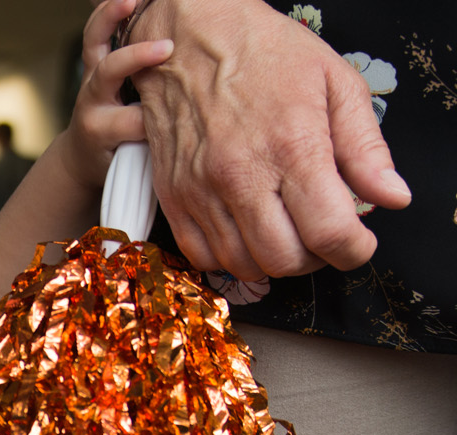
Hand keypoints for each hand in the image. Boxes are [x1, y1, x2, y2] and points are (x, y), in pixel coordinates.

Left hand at [60, 0, 173, 190]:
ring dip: (111, 18)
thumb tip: (188, 128)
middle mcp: (91, 102)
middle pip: (109, 73)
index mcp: (100, 130)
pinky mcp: (91, 64)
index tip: (182, 118)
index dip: (159, 117)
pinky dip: (109, 12)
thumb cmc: (112, 160)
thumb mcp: (132, 164)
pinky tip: (129, 0)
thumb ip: (154, 148)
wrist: (81, 155)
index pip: (135, 119)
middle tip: (167, 48)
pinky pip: (94, 33)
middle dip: (135, 57)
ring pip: (94, 44)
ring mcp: (90, 80)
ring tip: (131, 0)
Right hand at [127, 0, 409, 278]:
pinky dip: (230, 258)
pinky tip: (248, 232)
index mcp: (291, 146)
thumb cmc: (265, 54)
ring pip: (242, 264)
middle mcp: (241, 176)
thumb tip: (392, 197)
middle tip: (324, 235)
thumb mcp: (335, 84)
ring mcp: (201, 191)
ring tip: (287, 232)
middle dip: (315, 258)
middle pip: (283, 259)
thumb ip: (366, 148)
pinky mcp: (174, 197)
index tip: (359, 242)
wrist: (192, 38)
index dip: (354, 250)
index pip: (329, 231)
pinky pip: (201, 256)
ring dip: (272, 260)